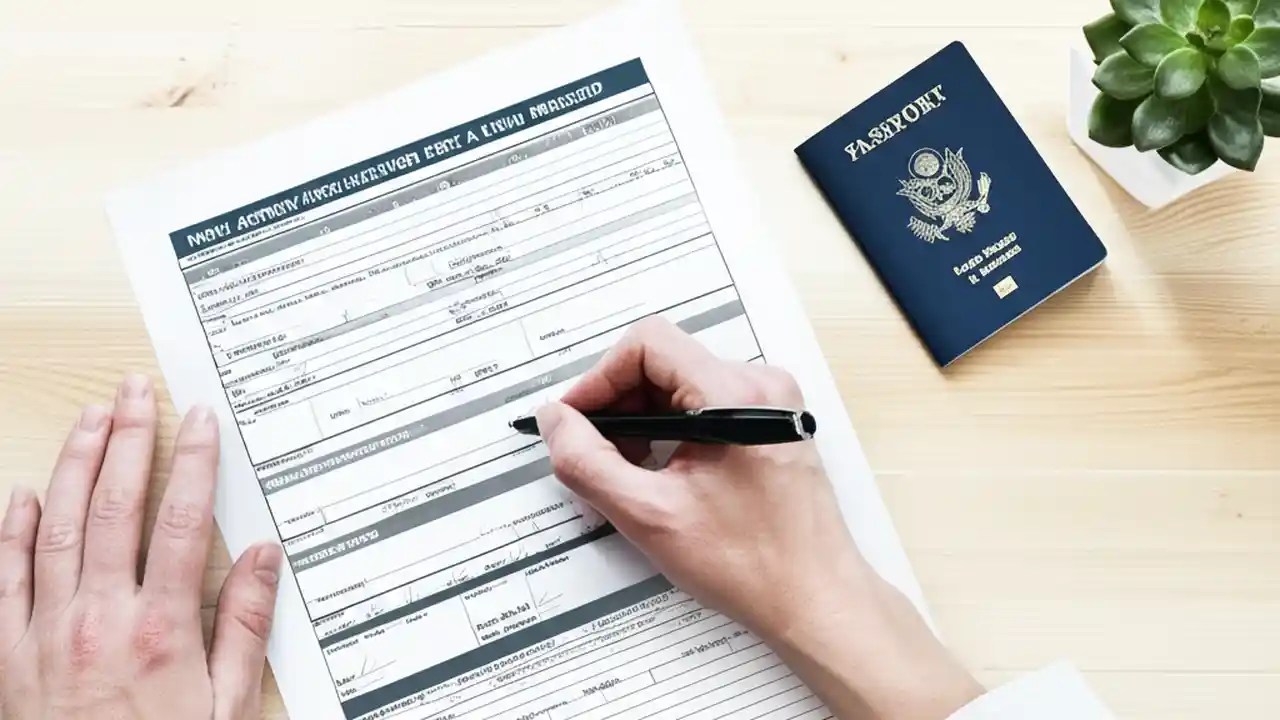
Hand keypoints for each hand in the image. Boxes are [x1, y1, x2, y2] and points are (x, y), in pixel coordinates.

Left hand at [0, 375, 281, 719]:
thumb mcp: (226, 709)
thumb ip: (243, 629)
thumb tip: (260, 559)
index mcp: (159, 630)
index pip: (178, 521)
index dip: (190, 462)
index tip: (197, 421)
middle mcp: (98, 620)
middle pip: (114, 508)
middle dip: (127, 440)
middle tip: (135, 393)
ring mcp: (45, 633)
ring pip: (57, 527)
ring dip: (75, 465)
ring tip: (91, 419)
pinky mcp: (8, 654)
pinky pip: (5, 578)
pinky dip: (12, 530)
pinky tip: (23, 493)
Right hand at [536, 319, 982, 719]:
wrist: (814, 599)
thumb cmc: (753, 565)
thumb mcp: (648, 515)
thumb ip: (587, 463)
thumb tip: (557, 423)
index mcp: (734, 396)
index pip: (648, 344)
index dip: (600, 377)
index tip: (576, 416)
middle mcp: (760, 387)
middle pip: (664, 361)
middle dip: (619, 403)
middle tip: (594, 451)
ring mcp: (770, 405)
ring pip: (683, 385)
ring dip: (644, 420)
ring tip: (629, 471)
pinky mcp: (772, 426)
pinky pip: (707, 406)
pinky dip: (672, 431)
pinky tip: (662, 474)